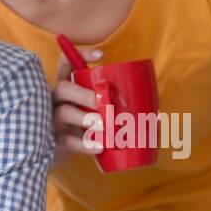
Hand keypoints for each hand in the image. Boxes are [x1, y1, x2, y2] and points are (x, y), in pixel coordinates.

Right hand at [51, 49, 103, 168]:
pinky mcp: (54, 142)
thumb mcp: (94, 112)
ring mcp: (53, 121)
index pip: (65, 64)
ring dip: (85, 118)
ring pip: (64, 114)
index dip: (79, 55)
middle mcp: (56, 101)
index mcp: (66, 88)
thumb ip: (115, 108)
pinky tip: (99, 147)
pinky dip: (84, 145)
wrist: (61, 155)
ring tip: (103, 125)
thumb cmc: (85, 128)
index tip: (101, 55)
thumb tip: (157, 116)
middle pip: (63, 89)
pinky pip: (67, 141)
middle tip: (102, 101)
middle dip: (83, 93)